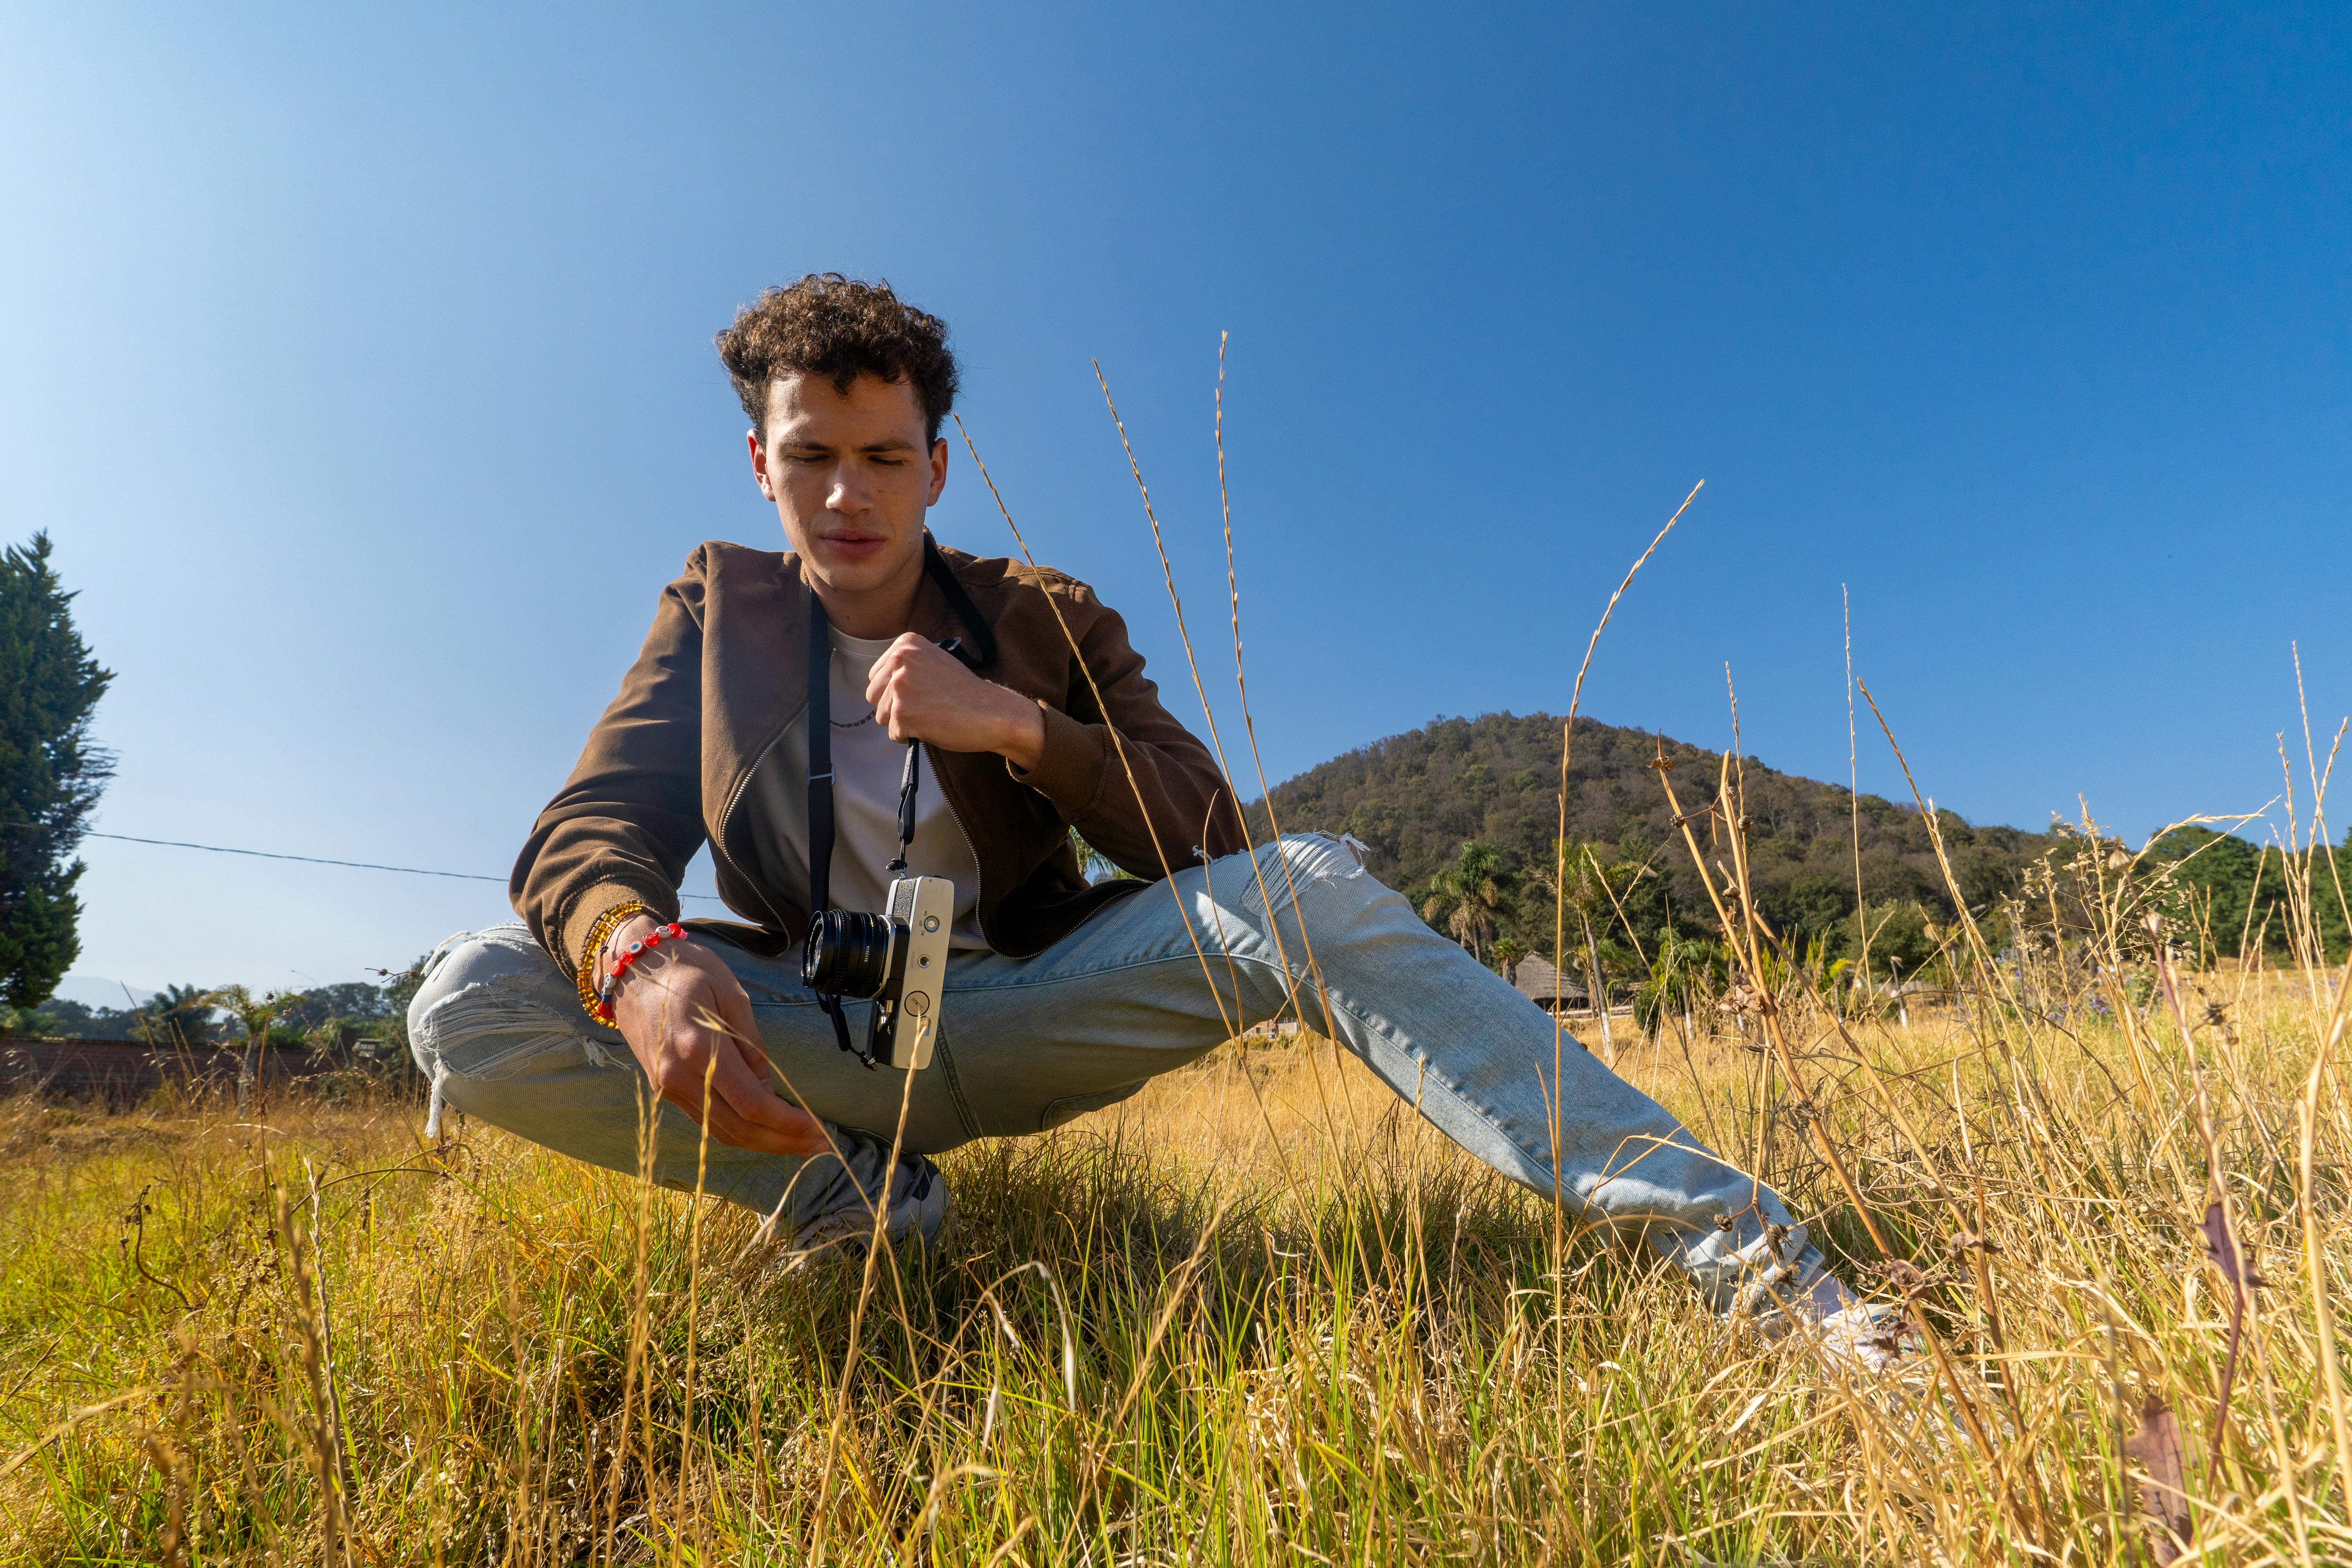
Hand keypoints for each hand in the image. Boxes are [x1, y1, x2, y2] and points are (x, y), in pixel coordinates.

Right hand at [599, 914, 830, 1155]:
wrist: (631, 968)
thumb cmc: (685, 970)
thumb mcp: (730, 993)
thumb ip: (751, 1042)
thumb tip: (768, 1085)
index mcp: (699, 1047)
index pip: (751, 1102)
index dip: (788, 1122)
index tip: (820, 1129)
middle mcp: (678, 1075)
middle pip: (739, 1127)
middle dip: (783, 1141)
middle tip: (821, 1144)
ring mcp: (667, 1087)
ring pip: (721, 1132)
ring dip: (764, 1143)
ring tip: (800, 1143)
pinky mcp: (663, 1089)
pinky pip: (706, 1121)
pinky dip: (739, 1131)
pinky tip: (766, 1131)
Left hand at [865, 634, 1044, 768]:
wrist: (991, 712)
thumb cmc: (964, 691)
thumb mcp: (933, 661)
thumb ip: (906, 666)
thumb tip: (879, 684)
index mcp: (906, 643)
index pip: (876, 675)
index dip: (895, 690)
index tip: (922, 691)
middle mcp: (900, 660)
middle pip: (873, 695)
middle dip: (894, 706)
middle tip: (926, 705)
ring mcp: (900, 686)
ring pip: (881, 716)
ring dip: (903, 722)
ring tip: (931, 714)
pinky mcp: (902, 713)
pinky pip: (894, 733)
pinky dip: (911, 736)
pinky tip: (932, 726)